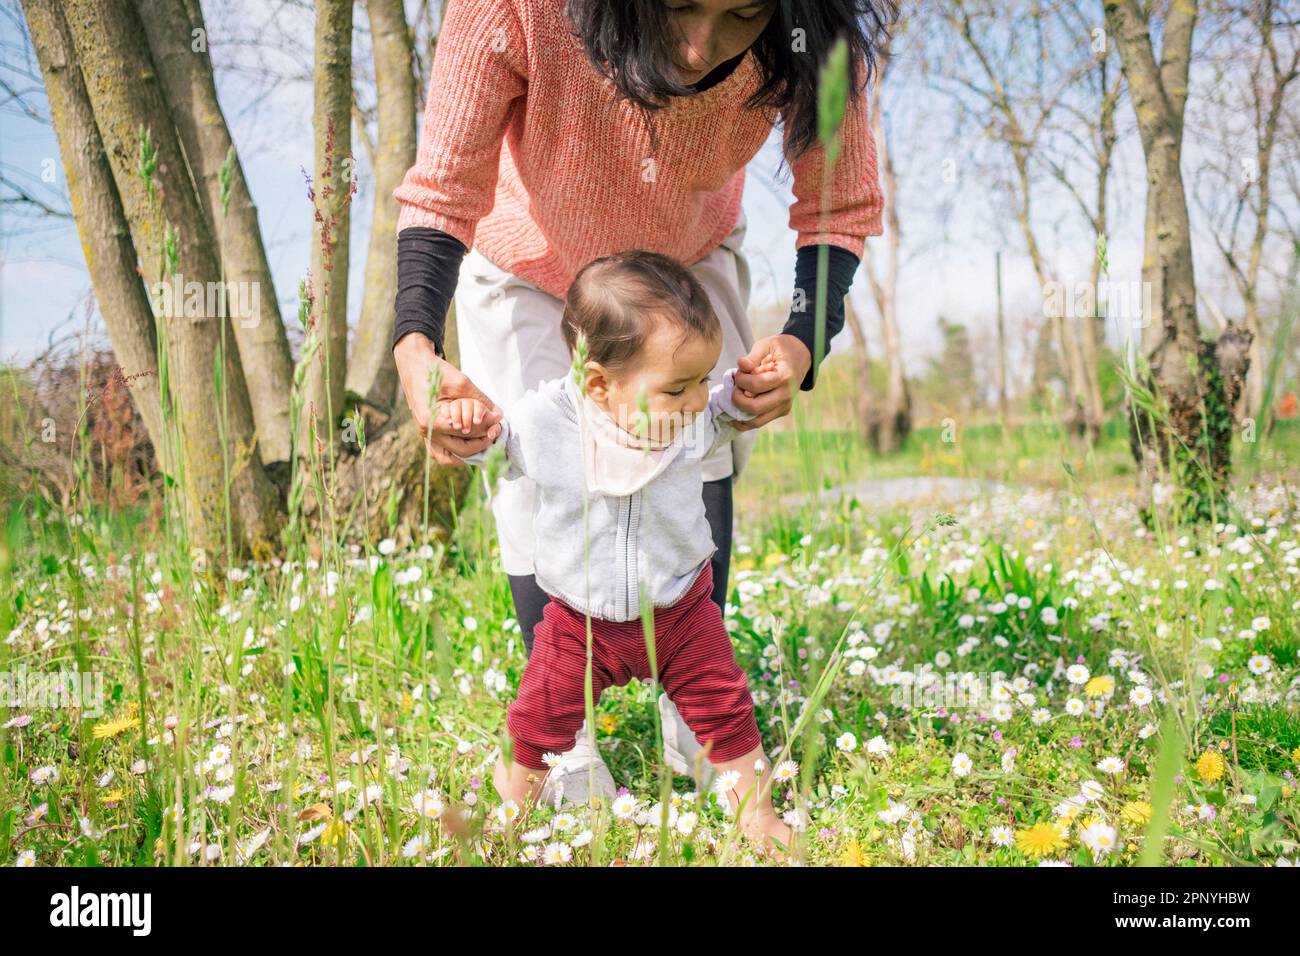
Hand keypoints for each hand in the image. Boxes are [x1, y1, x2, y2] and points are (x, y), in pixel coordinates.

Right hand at [393, 332, 502, 465]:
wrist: (414, 363)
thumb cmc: (435, 371)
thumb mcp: (462, 383)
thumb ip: (481, 401)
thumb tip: (499, 415)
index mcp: (431, 420)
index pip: (465, 433)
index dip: (485, 429)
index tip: (498, 422)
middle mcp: (426, 431)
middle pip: (460, 450)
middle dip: (481, 442)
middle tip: (495, 431)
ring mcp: (425, 433)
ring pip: (448, 457)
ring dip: (468, 452)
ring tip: (483, 440)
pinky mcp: (427, 431)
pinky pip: (442, 451)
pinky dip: (457, 450)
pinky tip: (470, 441)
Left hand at [729, 334, 811, 429]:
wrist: (800, 357)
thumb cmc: (781, 349)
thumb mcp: (766, 345)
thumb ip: (752, 357)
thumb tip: (740, 365)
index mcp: (784, 376)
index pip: (756, 385)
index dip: (741, 380)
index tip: (739, 373)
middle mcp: (786, 395)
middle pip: (755, 407)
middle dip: (737, 398)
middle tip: (736, 388)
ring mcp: (785, 406)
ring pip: (756, 421)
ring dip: (739, 412)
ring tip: (735, 399)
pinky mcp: (781, 412)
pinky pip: (759, 422)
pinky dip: (745, 420)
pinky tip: (737, 411)